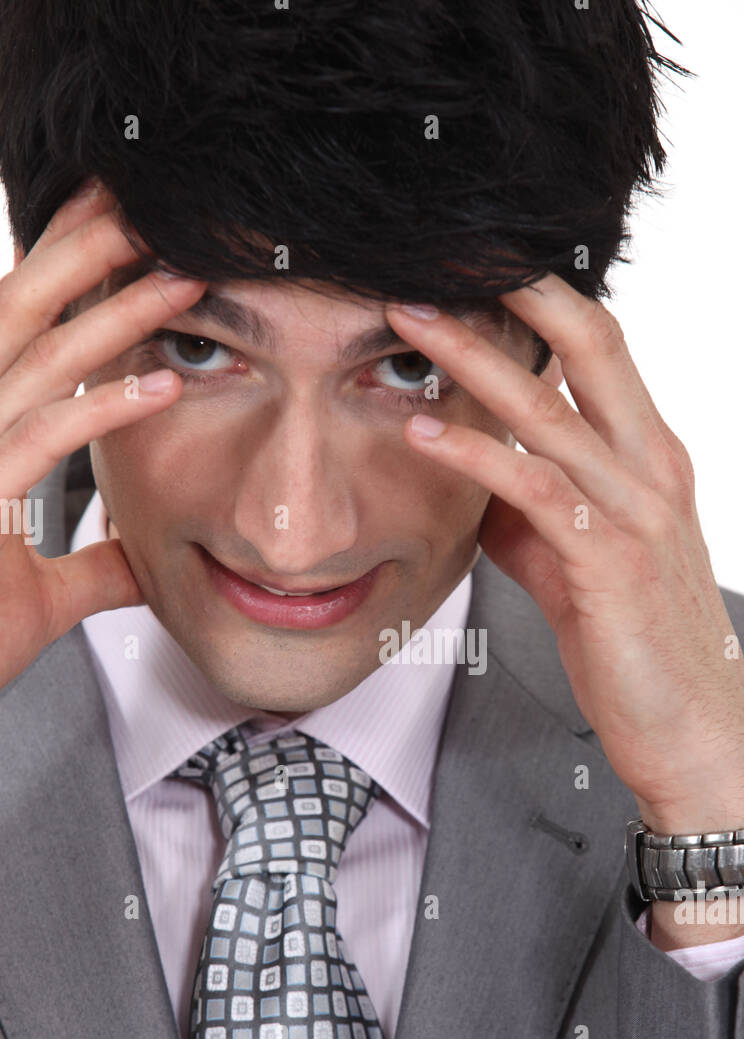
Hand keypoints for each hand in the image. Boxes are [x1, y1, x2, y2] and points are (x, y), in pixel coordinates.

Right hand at [0, 178, 206, 690]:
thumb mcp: (37, 596)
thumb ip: (92, 569)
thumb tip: (139, 562)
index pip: (20, 327)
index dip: (68, 267)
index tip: (124, 220)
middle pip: (21, 312)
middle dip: (86, 249)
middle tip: (153, 200)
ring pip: (38, 361)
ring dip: (115, 315)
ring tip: (185, 277)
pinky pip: (39, 440)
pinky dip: (102, 411)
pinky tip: (159, 387)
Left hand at [385, 277, 743, 942]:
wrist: (689, 728)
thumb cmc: (631, 642)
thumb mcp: (572, 557)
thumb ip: (527, 503)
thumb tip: (466, 463)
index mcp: (648, 454)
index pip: (599, 345)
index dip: (539, 293)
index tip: (469, 261)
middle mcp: (652, 465)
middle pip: (591, 340)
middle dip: (512, 289)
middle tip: (433, 256)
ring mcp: (637, 510)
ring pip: (551, 409)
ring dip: (473, 357)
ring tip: (407, 318)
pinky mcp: (611, 561)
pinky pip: (535, 489)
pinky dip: (475, 453)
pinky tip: (423, 429)